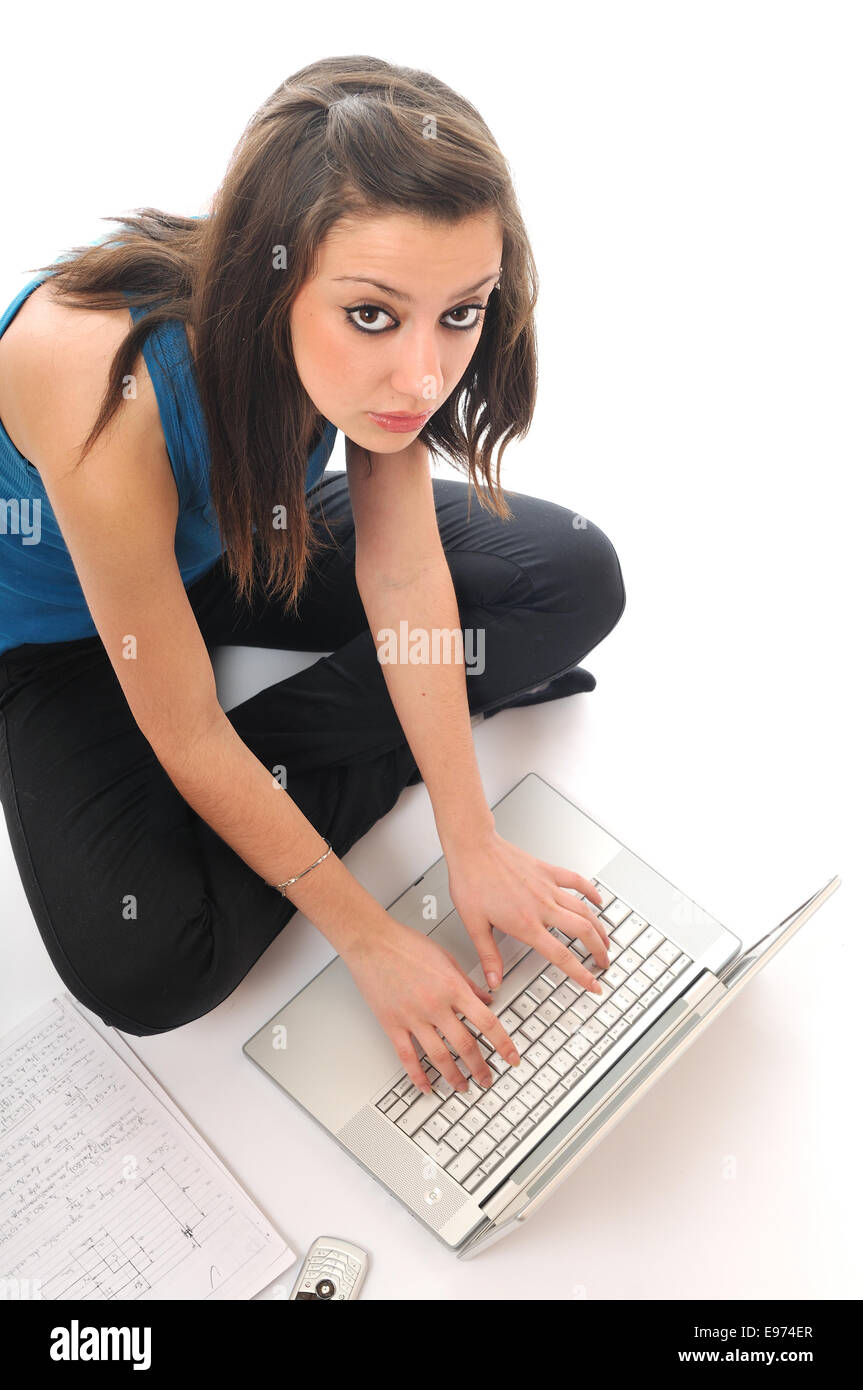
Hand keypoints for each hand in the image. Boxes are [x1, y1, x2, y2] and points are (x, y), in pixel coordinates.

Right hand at [341, 915, 522, 1095]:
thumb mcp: (447, 958)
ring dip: (454, 1077)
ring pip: (439, 1057)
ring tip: (462, 1087)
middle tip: (487, 1079)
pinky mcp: (392, 1024)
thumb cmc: (406, 944)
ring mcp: (413, 1017)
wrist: (372, 941)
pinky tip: (425, 1086)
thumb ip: (468, 983)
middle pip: (465, 1045)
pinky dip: (417, 1076)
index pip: (487, 1022)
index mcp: (453, 988)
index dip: (503, 1044)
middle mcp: (435, 1005)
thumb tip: (486, 999)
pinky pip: (407, 1057)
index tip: (511, 1057)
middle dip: (480, 1068)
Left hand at [444, 827, 611, 993]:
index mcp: (525, 924)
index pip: (561, 955)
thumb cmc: (471, 881)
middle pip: (582, 932)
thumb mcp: (475, 925)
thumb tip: (494, 980)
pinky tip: (597, 900)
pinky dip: (591, 891)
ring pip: (584, 910)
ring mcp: (547, 887)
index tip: (593, 984)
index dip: (580, 973)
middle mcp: (542, 906)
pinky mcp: (547, 871)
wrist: (473, 848)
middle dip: (598, 950)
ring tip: (605, 940)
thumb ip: (489, 956)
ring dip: (599, 927)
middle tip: (604, 963)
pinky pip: (576, 881)